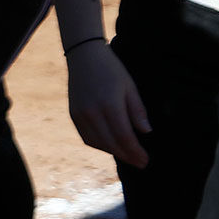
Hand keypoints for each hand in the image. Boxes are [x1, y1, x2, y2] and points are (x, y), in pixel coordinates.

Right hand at [66, 38, 150, 166]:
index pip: (125, 137)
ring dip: (113, 152)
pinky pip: (86, 137)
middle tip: (140, 163)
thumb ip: (137, 110)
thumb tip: (146, 132)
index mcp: (109, 105)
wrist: (83, 55)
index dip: (136, 152)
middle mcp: (92, 112)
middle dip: (127, 156)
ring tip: (127, 156)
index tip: (146, 160)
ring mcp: (80, 114)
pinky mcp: (73, 114)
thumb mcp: (130, 86)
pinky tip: (110, 146)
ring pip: (97, 143)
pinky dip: (99, 145)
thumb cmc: (111, 69)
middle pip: (111, 143)